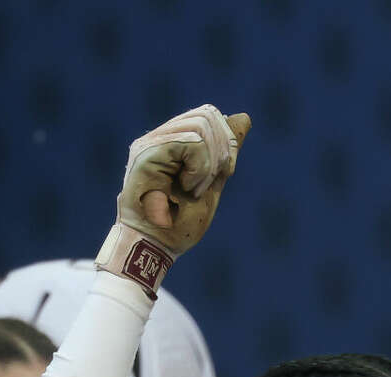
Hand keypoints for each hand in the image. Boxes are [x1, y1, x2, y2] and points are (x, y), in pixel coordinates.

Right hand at [118, 105, 251, 255]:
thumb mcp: (212, 182)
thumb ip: (224, 153)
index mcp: (172, 142)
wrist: (157, 248)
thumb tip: (244, 118)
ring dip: (209, 163)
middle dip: (222, 150)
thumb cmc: (179, 225)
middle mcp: (158, 138)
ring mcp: (150, 143)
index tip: (226, 172)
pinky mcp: (146, 153)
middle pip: (206, 115)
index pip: (208, 115)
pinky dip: (200, 167)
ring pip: (200, 126)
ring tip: (195, 188)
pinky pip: (192, 142)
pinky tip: (188, 187)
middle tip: (210, 182)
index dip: (227, 140)